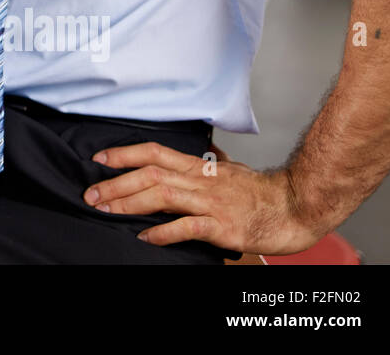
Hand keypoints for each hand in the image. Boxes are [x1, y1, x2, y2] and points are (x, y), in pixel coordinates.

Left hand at [82, 141, 325, 254]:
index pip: (154, 152)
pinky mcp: (222, 226)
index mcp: (199, 167)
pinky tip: (146, 237)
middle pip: (150, 174)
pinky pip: (188, 227)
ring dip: (130, 203)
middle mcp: (201, 181)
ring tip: (107, 210)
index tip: (99, 159)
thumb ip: (202, 170)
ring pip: (162, 195)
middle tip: (91, 194)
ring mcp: (211, 202)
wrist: (298, 206)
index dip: (124, 154)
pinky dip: (163, 232)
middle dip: (116, 183)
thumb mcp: (227, 171)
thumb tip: (183, 166)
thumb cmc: (262, 192)